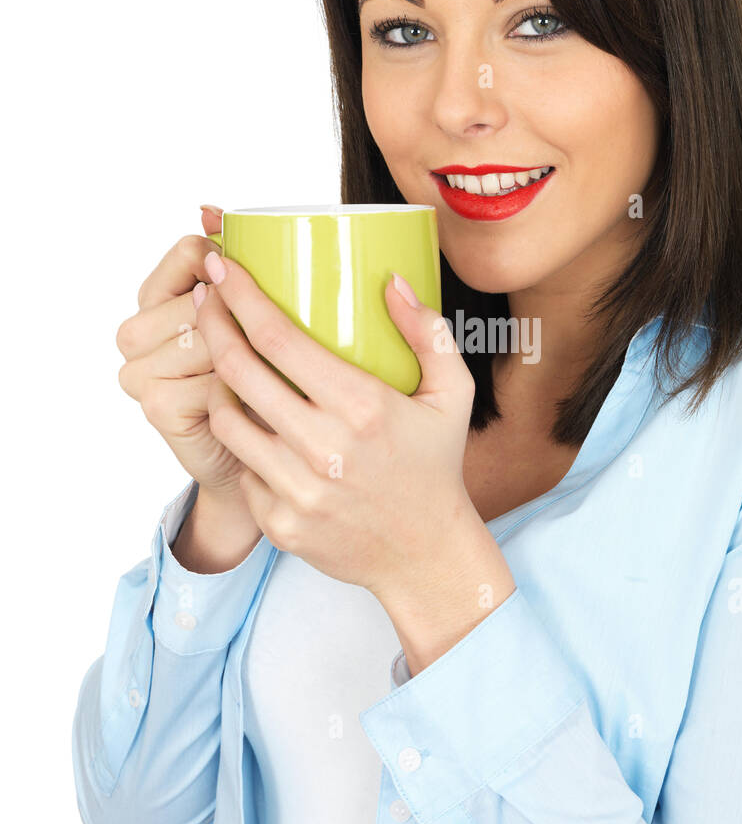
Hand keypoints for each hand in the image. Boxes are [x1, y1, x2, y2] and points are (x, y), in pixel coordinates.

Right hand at [115, 207, 248, 496]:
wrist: (262, 455)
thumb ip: (237, 264)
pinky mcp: (154, 405)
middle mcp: (138, 330)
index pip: (189, 252)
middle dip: (241, 323)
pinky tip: (250, 406)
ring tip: (264, 381)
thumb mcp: (261, 317)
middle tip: (269, 354)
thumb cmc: (269, 380)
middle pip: (200, 298)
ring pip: (205, 339)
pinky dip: (239, 393)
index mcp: (158, 295)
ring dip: (245, 360)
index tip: (259, 287)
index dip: (229, 265)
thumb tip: (208, 208)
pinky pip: (208, 380)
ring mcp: (139, 370)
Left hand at [193, 248, 514, 671]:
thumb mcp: (452, 394)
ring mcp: (297, 491)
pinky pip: (242, 466)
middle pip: (238, 371)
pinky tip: (253, 425)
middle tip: (207, 301)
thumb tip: (391, 281)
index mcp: (364, 408)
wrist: (427, 556)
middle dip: (212, 324)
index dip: (240, 296)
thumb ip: (428, 332)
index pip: (279, 340)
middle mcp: (325, 449)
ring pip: (226, 419)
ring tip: (224, 362)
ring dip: (216, 383)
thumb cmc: (436, 467)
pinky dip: (244, 441)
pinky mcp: (279, 523)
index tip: (222, 267)